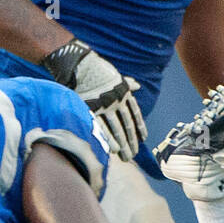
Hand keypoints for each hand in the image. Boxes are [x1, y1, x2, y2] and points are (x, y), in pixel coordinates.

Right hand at [42, 40, 146, 161]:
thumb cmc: (97, 70)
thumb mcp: (116, 77)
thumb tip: (138, 85)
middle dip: (131, 141)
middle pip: (127, 126)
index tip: (143, 138)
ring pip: (117, 129)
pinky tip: (113, 149)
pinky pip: (102, 127)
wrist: (80, 65)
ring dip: (122, 144)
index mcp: (125, 94)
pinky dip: (109, 139)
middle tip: (133, 154)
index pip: (135, 114)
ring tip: (126, 156)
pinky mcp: (93, 109)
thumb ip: (126, 84)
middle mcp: (118, 101)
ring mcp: (106, 106)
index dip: (140, 127)